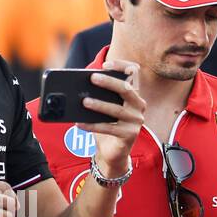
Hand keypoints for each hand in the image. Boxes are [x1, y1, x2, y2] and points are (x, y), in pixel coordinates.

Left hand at [77, 59, 144, 176]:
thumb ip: (97, 96)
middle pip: (126, 89)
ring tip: (84, 102)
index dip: (122, 65)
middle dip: (109, 82)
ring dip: (99, 105)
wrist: (112, 153)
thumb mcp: (103, 109)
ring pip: (117, 110)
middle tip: (93, 78)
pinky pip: (109, 128)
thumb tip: (77, 88)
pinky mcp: (130, 135)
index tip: (106, 63)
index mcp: (133, 95)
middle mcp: (139, 106)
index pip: (134, 73)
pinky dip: (93, 125)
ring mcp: (136, 121)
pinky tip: (79, 123)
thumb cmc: (107, 126)